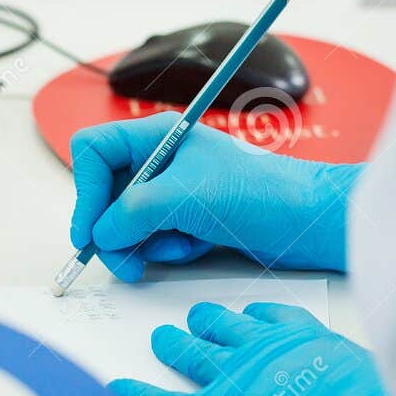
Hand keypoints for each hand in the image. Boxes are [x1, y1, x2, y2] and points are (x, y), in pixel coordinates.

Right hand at [68, 114, 359, 281]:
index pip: (94, 152)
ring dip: (141, 244)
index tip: (89, 231)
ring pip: (126, 224)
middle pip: (105, 195)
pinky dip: (166, 251)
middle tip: (124, 258)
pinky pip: (153, 240)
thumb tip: (102, 234)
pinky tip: (193, 248)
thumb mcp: (185, 196)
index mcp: (157, 136)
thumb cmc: (263, 192)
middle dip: (112, 230)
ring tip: (171, 249)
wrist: (310, 221)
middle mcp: (161, 162)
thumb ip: (132, 212)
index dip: (85, 191)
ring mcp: (175, 193)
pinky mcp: (189, 221)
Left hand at [109, 301, 395, 395]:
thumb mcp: (372, 380)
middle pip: (228, 328)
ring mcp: (237, 377)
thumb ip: (350, 379)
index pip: (272, 317)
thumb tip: (363, 394)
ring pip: (195, 355)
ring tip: (161, 339)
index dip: (255, 317)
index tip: (248, 314)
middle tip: (197, 318)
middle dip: (209, 323)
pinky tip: (118, 388)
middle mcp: (264, 349)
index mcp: (303, 338)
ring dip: (174, 345)